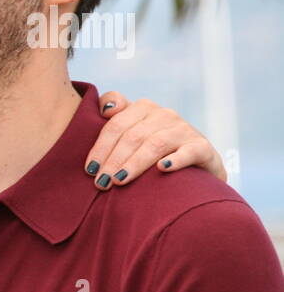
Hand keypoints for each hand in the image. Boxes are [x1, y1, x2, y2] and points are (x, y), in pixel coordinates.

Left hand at [85, 91, 225, 188]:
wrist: (197, 168)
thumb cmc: (153, 151)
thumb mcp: (133, 131)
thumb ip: (115, 117)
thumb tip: (104, 110)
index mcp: (143, 108)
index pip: (115, 125)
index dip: (100, 147)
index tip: (89, 170)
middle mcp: (164, 115)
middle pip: (132, 136)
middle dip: (113, 160)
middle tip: (101, 182)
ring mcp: (184, 130)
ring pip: (154, 144)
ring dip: (134, 164)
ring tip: (119, 181)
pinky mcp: (202, 147)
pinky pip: (189, 152)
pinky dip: (175, 160)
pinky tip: (162, 169)